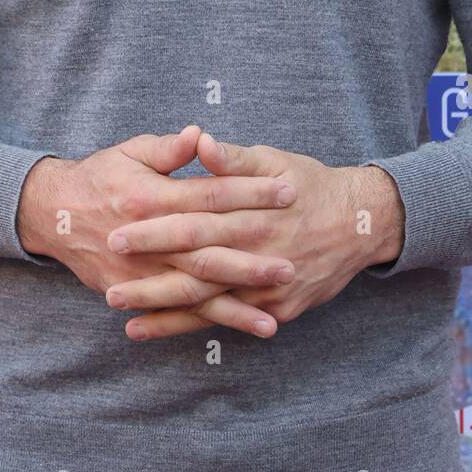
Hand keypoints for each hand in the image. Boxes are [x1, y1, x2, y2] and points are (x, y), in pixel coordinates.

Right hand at [16, 125, 299, 334]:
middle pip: (207, 251)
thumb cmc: (101, 175)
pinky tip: (232, 330)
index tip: (289, 192)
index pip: (211, 194)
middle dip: (250, 262)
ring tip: (272, 320)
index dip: (251, 193)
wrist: (52, 212)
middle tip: (290, 266)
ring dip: (233, 307)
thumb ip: (169, 149)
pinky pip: (173, 311)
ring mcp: (139, 271)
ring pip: (193, 292)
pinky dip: (203, 322)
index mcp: (152, 196)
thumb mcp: (132, 151)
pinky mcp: (132, 291)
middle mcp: (147, 238)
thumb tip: (201, 134)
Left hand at [105, 133, 405, 339]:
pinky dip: (189, 326)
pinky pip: (227, 320)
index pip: (196, 220)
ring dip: (164, 311)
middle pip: (197, 267)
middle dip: (152, 279)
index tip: (121, 230)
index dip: (158, 228)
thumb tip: (200, 141)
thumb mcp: (274, 160)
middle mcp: (259, 252)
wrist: (361, 223)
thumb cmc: (309, 185)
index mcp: (253, 211)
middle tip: (110, 286)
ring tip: (123, 316)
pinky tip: (154, 330)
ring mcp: (269, 287)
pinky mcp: (276, 309)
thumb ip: (233, 159)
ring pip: (208, 302)